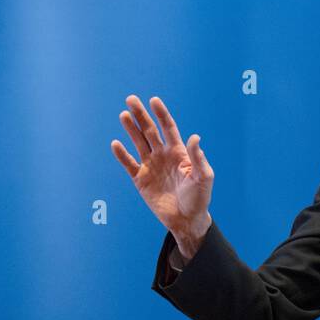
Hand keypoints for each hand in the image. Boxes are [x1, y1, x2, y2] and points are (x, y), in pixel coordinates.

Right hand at [111, 95, 213, 253]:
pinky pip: (129, 164)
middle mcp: (162, 155)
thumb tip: (195, 137)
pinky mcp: (140, 180)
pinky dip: (122, 154)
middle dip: (141, 115)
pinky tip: (116, 143)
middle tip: (131, 99)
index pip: (168, 127)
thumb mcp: (203, 177)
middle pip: (150, 131)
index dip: (161, 114)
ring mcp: (150, 166)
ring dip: (131, 129)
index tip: (154, 100)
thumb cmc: (199, 198)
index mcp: (178, 152)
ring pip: (138, 143)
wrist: (186, 219)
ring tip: (123, 114)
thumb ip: (197, 158)